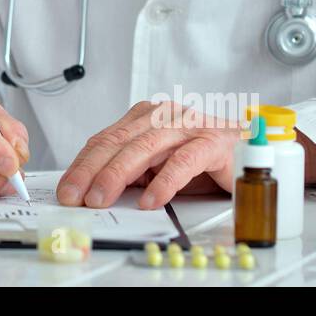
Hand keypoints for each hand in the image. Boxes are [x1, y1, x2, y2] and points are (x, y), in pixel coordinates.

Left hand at [57, 101, 242, 209]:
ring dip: (118, 175)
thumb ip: (130, 172)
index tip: (66, 188)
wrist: (250, 148)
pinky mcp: (212, 142)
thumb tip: (93, 194)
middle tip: (75, 197)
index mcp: (145, 117)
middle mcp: (163, 116)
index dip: (82, 165)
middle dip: (91, 171)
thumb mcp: (157, 165)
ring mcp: (187, 126)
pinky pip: (183, 161)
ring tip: (101, 199)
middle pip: (118, 142)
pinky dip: (164, 182)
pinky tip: (150, 200)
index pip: (104, 140)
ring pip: (144, 148)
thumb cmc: (199, 158)